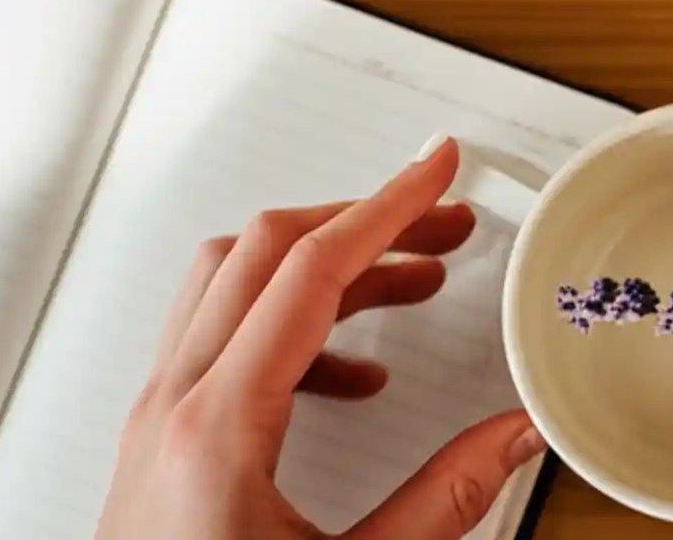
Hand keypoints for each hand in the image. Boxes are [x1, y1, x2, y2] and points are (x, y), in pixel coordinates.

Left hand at [97, 138, 546, 539]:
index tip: (433, 169)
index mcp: (219, 426)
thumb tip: (513, 436)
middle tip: (442, 220)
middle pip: (263, 251)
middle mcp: (176, 403)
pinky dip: (295, 324)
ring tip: (409, 279)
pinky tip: (355, 373)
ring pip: (232, 281)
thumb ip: (443, 502)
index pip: (308, 268)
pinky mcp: (164, 436)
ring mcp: (160, 415)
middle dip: (366, 220)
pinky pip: (222, 335)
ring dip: (325, 264)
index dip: (385, 206)